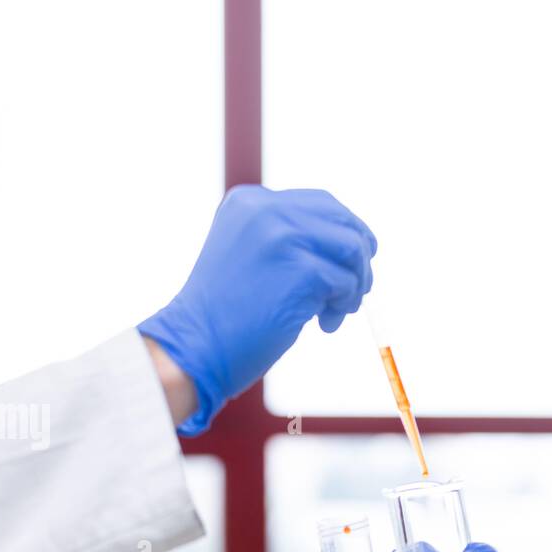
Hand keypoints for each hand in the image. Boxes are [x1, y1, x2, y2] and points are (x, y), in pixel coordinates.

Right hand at [137, 185, 376, 435]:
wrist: (194, 348)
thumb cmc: (221, 315)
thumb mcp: (246, 255)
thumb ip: (284, 238)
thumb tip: (350, 243)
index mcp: (248, 202)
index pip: (319, 203)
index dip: (343, 233)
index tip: (347, 264)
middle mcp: (265, 209)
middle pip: (343, 221)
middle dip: (357, 257)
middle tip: (353, 292)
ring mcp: (284, 237)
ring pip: (352, 249)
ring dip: (354, 283)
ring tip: (336, 311)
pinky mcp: (302, 270)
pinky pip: (346, 283)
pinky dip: (343, 306)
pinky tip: (323, 325)